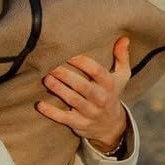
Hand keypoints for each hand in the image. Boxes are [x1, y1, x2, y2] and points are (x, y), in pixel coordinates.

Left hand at [37, 36, 131, 151]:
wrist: (111, 126)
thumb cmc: (112, 94)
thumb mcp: (122, 77)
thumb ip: (122, 57)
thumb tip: (124, 38)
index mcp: (109, 85)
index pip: (97, 72)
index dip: (83, 62)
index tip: (69, 53)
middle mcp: (100, 99)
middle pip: (83, 86)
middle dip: (67, 76)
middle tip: (52, 65)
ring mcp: (90, 113)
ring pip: (73, 101)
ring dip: (59, 90)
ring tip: (46, 78)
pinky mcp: (79, 124)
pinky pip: (64, 118)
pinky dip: (52, 113)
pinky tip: (40, 104)